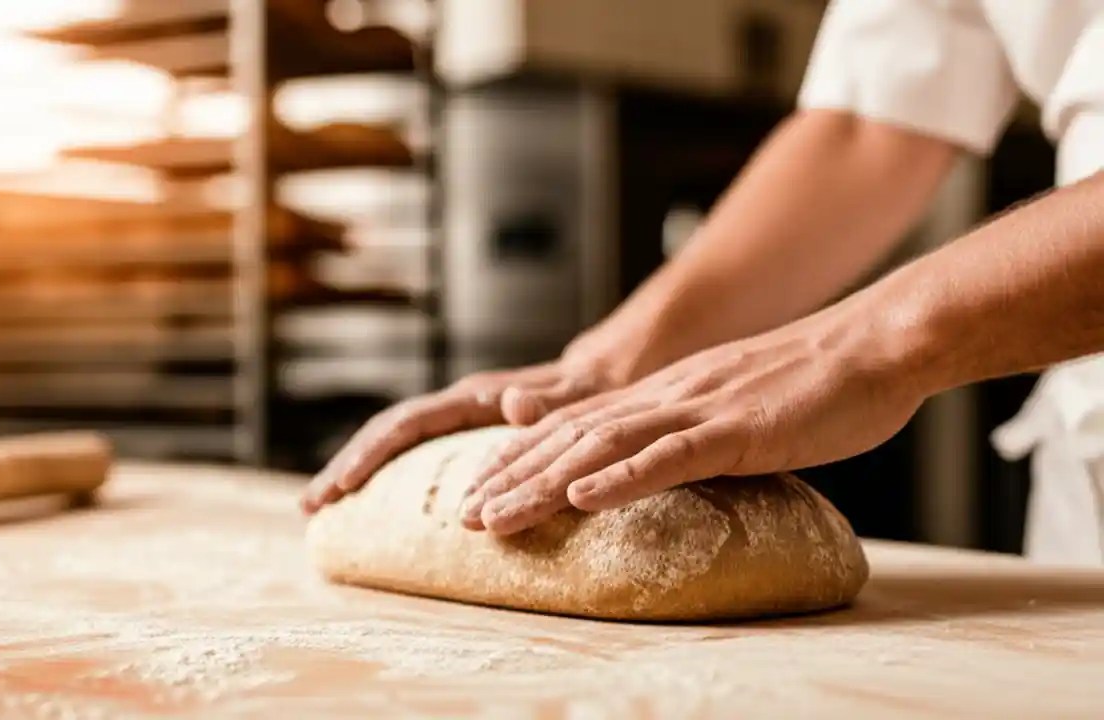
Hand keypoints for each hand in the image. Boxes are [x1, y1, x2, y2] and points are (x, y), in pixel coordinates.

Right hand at [299, 357, 616, 513]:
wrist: (604, 371)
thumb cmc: (593, 388)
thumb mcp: (577, 395)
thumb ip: (547, 401)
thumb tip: (511, 403)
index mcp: (474, 397)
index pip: (408, 423)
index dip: (372, 453)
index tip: (343, 486)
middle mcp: (457, 404)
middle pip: (386, 432)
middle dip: (347, 466)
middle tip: (310, 506)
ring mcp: (456, 419)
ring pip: (393, 442)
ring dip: (356, 471)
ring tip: (320, 506)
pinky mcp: (462, 434)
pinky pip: (412, 452)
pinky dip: (383, 474)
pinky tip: (364, 501)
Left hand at [459, 308, 925, 534]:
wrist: (876, 342)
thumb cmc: (818, 382)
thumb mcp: (738, 407)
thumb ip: (697, 432)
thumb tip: (672, 466)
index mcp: (666, 394)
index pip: (576, 428)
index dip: (522, 458)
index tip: (480, 490)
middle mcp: (667, 396)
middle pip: (570, 438)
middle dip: (510, 476)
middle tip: (460, 516)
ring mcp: (697, 408)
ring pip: (599, 448)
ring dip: (539, 484)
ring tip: (491, 516)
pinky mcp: (736, 427)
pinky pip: (668, 456)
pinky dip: (618, 478)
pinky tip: (578, 497)